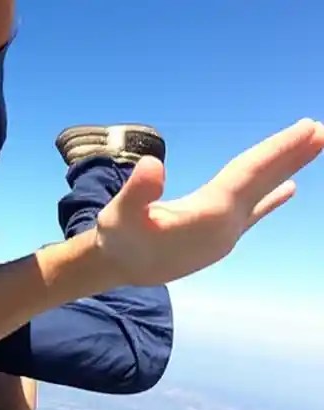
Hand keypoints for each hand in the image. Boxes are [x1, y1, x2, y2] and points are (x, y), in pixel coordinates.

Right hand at [94, 118, 323, 286]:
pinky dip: (272, 198)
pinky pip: (253, 211)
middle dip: (294, 154)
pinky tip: (291, 190)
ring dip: (288, 168)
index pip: (249, 173)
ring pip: (262, 192)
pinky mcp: (220, 238)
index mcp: (209, 215)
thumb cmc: (118, 239)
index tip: (309, 127)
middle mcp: (227, 224)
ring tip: (314, 145)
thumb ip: (137, 193)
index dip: (279, 149)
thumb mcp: (119, 214)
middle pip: (264, 181)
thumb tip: (152, 167)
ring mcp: (227, 233)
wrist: (118, 269)